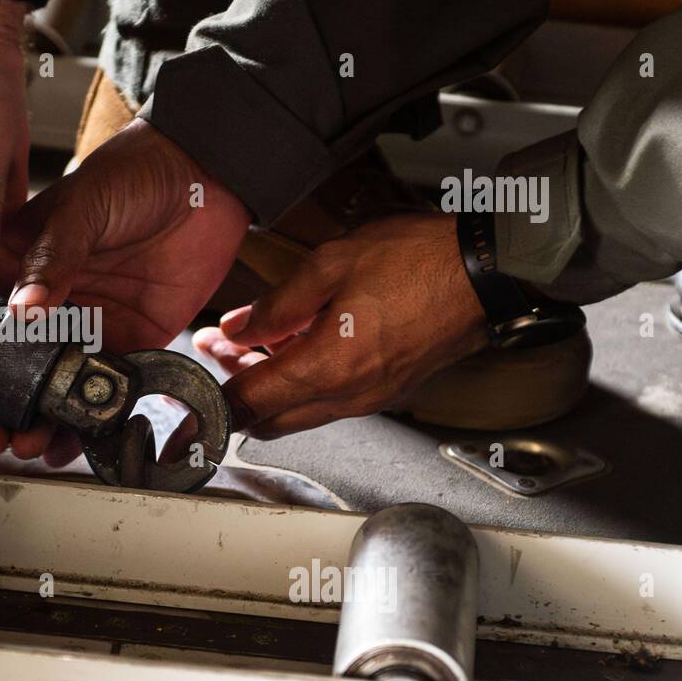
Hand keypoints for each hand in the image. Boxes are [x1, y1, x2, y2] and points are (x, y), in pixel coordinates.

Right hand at [0, 118, 250, 462]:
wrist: (208, 178)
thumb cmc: (133, 174)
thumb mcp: (82, 207)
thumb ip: (52, 258)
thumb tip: (22, 311)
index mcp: (12, 265)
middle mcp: (42, 305)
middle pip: (1, 370)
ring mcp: (83, 328)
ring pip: (47, 390)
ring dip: (34, 423)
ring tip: (26, 446)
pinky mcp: (127, 345)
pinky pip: (100, 394)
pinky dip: (86, 423)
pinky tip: (73, 444)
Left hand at [193, 212, 489, 437]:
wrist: (487, 271)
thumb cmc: (420, 262)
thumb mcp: (331, 265)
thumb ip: (276, 305)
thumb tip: (237, 328)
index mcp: (328, 368)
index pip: (251, 401)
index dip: (214, 397)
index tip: (194, 388)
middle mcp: (348, 396)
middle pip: (270, 418)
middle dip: (236, 391)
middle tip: (217, 354)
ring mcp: (370, 398)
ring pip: (299, 413)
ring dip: (268, 387)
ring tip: (247, 345)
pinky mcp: (386, 390)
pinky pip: (329, 401)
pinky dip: (301, 384)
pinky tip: (293, 349)